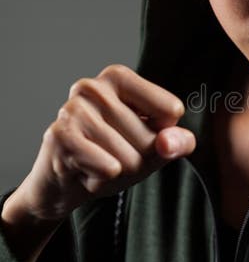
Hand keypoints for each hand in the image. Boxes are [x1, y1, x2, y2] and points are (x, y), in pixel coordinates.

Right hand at [13, 63, 195, 222]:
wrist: (61, 183)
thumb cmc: (109, 156)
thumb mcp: (152, 148)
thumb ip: (175, 142)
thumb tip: (169, 142)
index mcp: (118, 78)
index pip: (171, 110)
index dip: (162, 135)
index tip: (138, 135)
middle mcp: (93, 87)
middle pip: (150, 139)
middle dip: (139, 160)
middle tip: (113, 157)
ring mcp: (73, 110)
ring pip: (130, 159)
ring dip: (119, 173)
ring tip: (97, 163)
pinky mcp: (61, 137)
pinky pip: (109, 168)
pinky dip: (102, 180)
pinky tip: (86, 171)